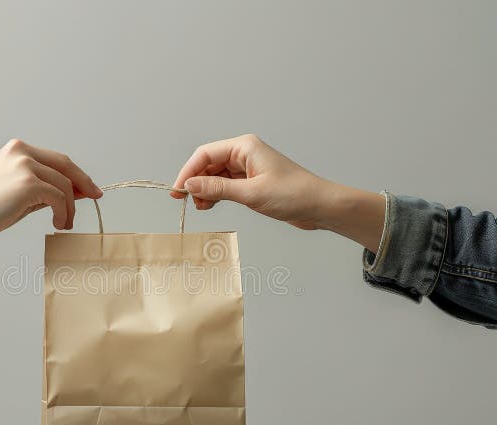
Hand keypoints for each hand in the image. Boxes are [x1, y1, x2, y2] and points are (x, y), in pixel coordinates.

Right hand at [0, 139, 102, 240]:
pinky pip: (58, 197)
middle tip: (96, 196)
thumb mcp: (18, 192)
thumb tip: (75, 192)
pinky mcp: (28, 183)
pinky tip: (58, 224)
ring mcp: (24, 165)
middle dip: (83, 182)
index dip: (75, 174)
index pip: (56, 159)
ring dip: (70, 206)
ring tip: (64, 223)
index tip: (88, 188)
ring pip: (64, 184)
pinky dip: (63, 212)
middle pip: (65, 165)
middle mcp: (21, 151)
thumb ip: (44, 188)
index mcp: (17, 149)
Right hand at [172, 134, 384, 250]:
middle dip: (195, 182)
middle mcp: (244, 153)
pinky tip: (210, 205)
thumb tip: (189, 185)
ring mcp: (248, 167)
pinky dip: (215, 194)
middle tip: (185, 201)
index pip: (205, 154)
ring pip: (215, 175)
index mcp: (245, 147)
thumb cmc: (293, 194)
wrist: (320, 206)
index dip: (187, 171)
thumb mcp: (251, 193)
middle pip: (208, 163)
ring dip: (205, 190)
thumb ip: (217, 189)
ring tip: (201, 206)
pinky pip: (225, 184)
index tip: (177, 190)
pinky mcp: (251, 181)